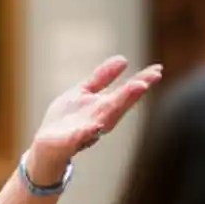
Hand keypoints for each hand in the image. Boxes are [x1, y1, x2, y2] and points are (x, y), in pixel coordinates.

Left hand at [28, 55, 162, 181]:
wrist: (47, 145)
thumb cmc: (68, 118)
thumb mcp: (84, 92)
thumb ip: (102, 78)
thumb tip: (123, 59)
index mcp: (104, 107)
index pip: (125, 93)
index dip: (141, 81)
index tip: (157, 69)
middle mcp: (99, 119)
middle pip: (118, 105)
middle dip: (131, 94)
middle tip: (148, 80)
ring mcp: (84, 131)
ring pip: (102, 120)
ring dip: (113, 109)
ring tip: (131, 93)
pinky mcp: (67, 142)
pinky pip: (77, 137)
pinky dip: (86, 132)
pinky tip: (94, 127)